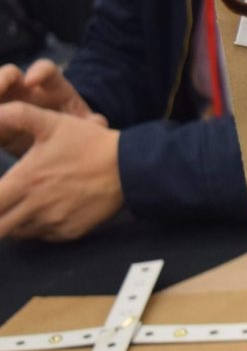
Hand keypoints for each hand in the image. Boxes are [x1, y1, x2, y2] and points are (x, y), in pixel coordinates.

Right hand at [0, 62, 102, 155]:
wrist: (59, 145)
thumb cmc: (73, 128)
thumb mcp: (83, 126)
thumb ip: (91, 123)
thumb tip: (98, 123)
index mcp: (52, 86)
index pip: (46, 70)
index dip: (39, 71)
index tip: (33, 81)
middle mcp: (25, 89)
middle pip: (10, 74)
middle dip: (2, 78)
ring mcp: (7, 102)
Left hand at [0, 103, 122, 241]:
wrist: (129, 166)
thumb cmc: (90, 142)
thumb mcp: (53, 122)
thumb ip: (18, 115)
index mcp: (25, 180)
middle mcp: (35, 206)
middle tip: (2, 204)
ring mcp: (53, 222)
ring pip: (16, 233)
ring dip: (13, 222)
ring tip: (22, 204)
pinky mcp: (69, 233)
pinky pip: (43, 236)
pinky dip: (38, 227)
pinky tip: (48, 209)